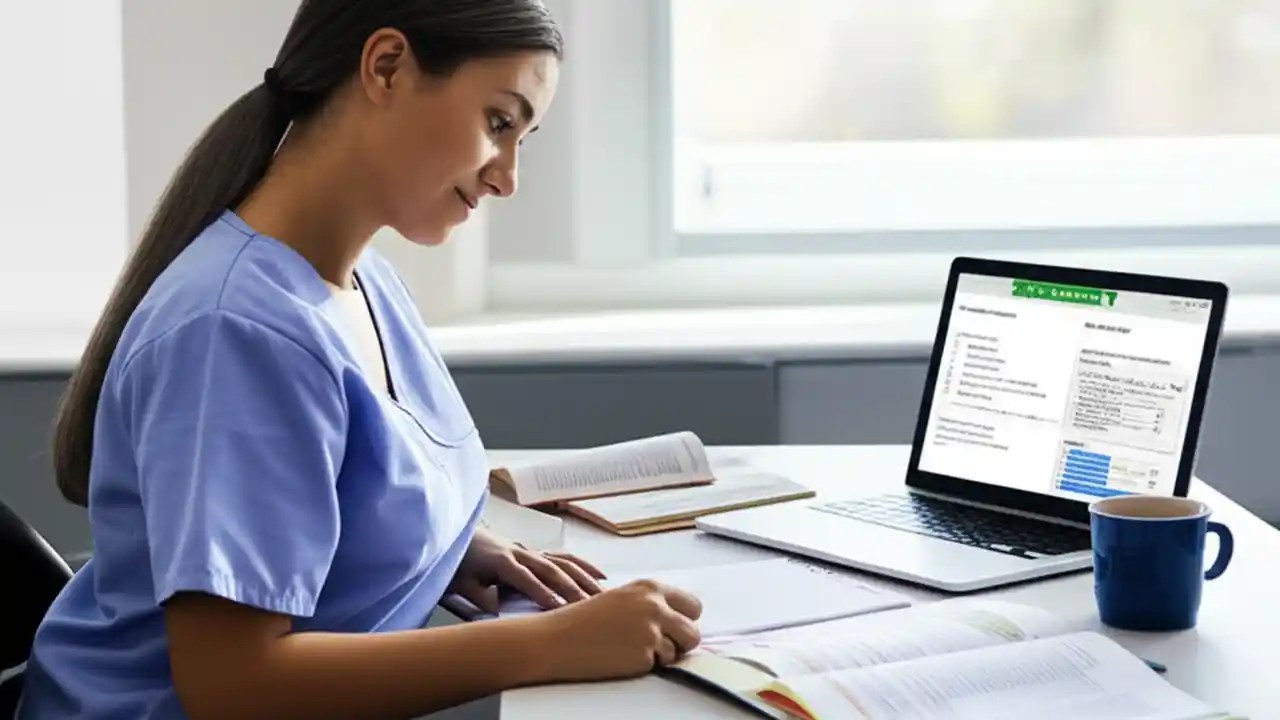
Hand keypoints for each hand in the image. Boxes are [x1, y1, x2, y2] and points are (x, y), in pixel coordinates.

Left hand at [448, 529, 605, 613]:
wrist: (454, 534)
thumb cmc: (456, 562)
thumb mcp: (459, 584)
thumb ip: (479, 600)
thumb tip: (500, 617)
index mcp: (500, 560)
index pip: (524, 578)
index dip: (540, 592)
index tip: (557, 608)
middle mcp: (519, 552)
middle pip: (550, 568)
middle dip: (571, 587)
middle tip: (590, 606)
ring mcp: (530, 551)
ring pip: (563, 562)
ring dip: (584, 578)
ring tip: (603, 595)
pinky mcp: (535, 553)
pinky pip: (563, 557)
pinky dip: (583, 566)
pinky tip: (600, 576)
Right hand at [536, 579, 702, 680]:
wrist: (558, 638)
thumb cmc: (586, 620)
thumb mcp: (623, 599)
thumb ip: (652, 604)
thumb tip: (679, 620)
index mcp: (650, 587)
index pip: (692, 605)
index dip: (684, 620)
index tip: (674, 627)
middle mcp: (655, 606)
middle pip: (693, 632)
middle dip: (681, 642)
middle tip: (661, 645)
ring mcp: (651, 632)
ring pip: (678, 652)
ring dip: (662, 655)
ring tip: (632, 648)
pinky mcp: (643, 656)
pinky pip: (658, 665)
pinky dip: (644, 665)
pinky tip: (622, 656)